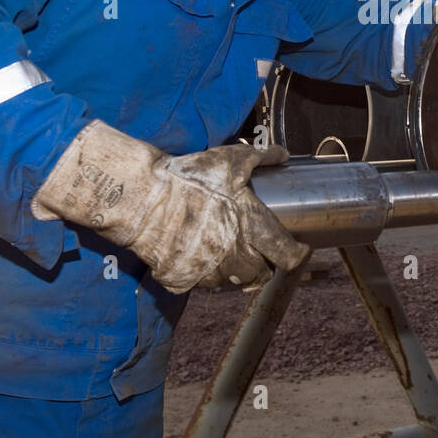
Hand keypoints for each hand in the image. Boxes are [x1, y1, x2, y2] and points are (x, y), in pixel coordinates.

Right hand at [32, 122, 309, 293]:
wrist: (142, 196)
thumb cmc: (190, 177)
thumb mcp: (230, 160)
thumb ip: (262, 158)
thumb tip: (283, 154)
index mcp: (252, 228)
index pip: (287, 256)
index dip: (294, 254)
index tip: (294, 248)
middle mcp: (235, 255)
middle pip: (262, 275)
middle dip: (264, 264)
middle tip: (258, 249)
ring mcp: (209, 271)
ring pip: (234, 282)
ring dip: (236, 270)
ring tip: (229, 250)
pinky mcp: (183, 279)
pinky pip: (202, 283)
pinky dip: (205, 273)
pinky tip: (200, 254)